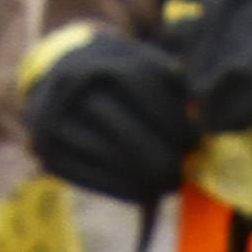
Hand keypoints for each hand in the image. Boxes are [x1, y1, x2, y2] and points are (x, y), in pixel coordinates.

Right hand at [25, 25, 197, 206]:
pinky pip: (90, 178)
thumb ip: (171, 80)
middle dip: (163, 156)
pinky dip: (122, 189)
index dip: (174, 119)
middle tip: (183, 169)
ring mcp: (53, 123)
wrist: (52, 73)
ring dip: (146, 179)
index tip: (195, 142)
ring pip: (110, 159)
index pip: (143, 88)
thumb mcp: (137, 58)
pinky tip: (143, 193)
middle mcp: (71, 89)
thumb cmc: (112, 70)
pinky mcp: (46, 152)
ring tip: (169, 183)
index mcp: (99, 60)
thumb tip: (204, 118)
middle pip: (126, 131)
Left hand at [156, 0, 251, 141]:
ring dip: (199, 71)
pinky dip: (214, 109)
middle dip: (185, 35)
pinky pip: (200, 108)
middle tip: (208, 43)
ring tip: (223, 79)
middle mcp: (200, 29)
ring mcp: (200, 71)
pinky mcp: (207, 106)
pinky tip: (234, 109)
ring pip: (182, 70)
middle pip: (172, 29)